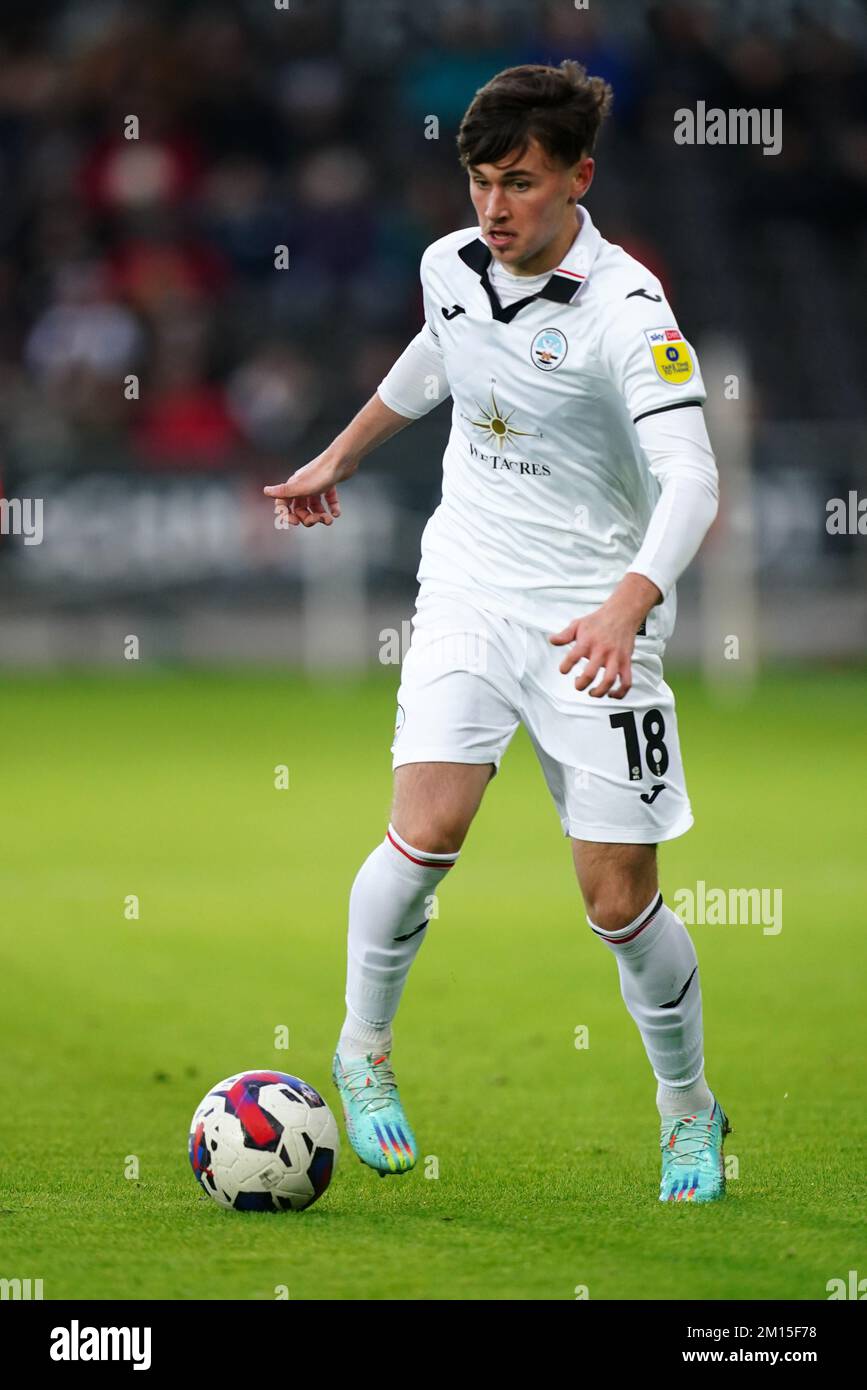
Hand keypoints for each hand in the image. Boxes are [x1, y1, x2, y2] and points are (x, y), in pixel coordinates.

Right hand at [263, 450, 356, 526]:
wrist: (343, 458)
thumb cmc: (321, 473)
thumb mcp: (301, 487)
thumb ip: (284, 491)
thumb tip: (265, 491)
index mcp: (294, 485)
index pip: (284, 503)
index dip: (287, 515)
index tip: (295, 523)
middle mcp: (303, 485)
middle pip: (300, 508)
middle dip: (308, 518)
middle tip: (319, 520)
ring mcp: (316, 484)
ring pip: (314, 505)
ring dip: (321, 515)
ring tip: (329, 520)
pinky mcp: (329, 482)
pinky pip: (328, 498)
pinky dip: (332, 507)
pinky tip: (336, 513)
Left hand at [548, 575, 660, 699]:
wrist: (622, 613)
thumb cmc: (599, 620)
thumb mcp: (577, 624)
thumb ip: (564, 635)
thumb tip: (552, 640)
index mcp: (588, 642)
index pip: (572, 657)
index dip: (564, 667)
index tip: (564, 670)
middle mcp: (602, 651)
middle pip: (590, 673)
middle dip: (581, 684)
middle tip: (577, 684)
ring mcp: (615, 657)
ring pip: (609, 680)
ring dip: (599, 691)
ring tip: (592, 692)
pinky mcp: (626, 662)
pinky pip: (626, 682)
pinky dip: (620, 692)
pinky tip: (611, 694)